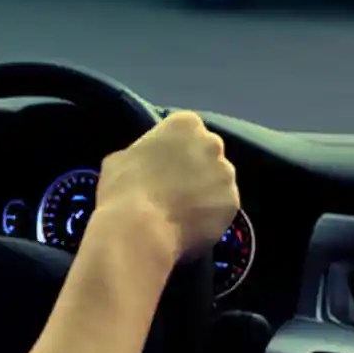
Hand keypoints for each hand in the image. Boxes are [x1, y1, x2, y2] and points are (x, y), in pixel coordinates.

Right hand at [95, 111, 238, 262]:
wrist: (140, 229)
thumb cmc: (123, 188)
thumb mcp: (120, 159)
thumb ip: (140, 154)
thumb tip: (142, 163)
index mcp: (185, 124)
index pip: (186, 131)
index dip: (175, 150)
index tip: (164, 166)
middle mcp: (212, 143)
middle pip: (207, 153)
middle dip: (196, 167)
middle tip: (176, 189)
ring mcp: (226, 174)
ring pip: (218, 181)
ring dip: (206, 192)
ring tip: (184, 212)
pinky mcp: (233, 203)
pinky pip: (222, 207)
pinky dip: (211, 216)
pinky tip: (192, 227)